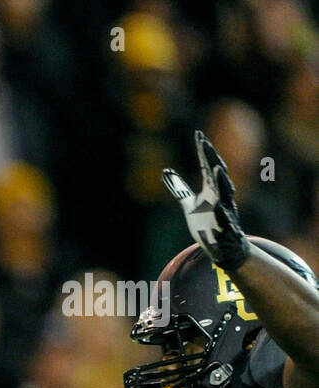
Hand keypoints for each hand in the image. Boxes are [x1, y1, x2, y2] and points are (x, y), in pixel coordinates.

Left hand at [162, 130, 249, 268]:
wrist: (223, 246)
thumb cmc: (207, 222)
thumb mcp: (189, 204)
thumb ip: (179, 188)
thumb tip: (166, 172)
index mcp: (212, 189)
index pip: (208, 166)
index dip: (203, 151)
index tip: (198, 134)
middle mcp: (221, 197)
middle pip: (217, 174)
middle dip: (212, 159)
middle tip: (205, 144)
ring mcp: (225, 211)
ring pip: (226, 194)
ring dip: (221, 181)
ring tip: (216, 169)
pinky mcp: (226, 229)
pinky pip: (225, 221)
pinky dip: (222, 214)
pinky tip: (217, 208)